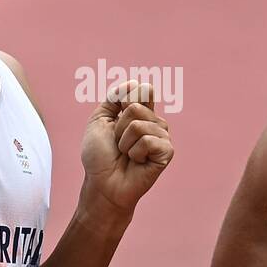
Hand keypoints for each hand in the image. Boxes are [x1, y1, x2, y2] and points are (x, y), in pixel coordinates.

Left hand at [80, 79, 173, 215]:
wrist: (103, 184)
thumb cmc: (100, 156)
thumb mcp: (99, 120)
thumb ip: (113, 98)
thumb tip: (134, 83)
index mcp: (141, 113)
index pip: (143, 89)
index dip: (127, 99)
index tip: (117, 117)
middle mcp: (154, 122)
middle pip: (135, 106)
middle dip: (119, 127)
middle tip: (119, 145)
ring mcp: (163, 137)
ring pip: (139, 124)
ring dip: (124, 142)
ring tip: (127, 155)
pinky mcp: (167, 152)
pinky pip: (147, 140)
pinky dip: (135, 152)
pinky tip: (137, 162)